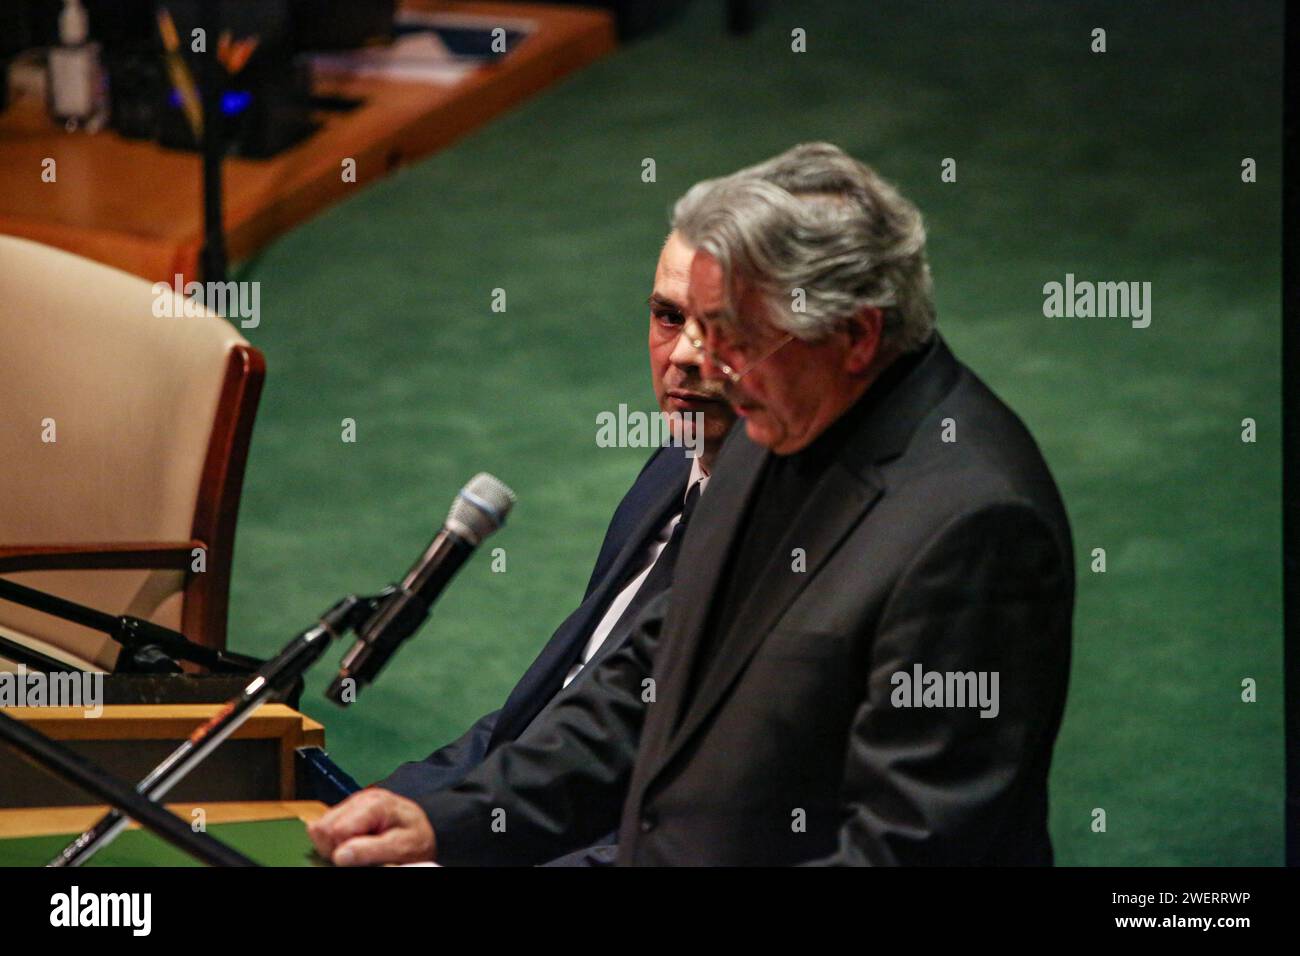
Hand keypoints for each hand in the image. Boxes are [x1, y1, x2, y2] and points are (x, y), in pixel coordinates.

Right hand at [307, 788, 436, 865]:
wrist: (421, 830)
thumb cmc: (414, 839)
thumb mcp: (400, 847)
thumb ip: (370, 850)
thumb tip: (339, 855)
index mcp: (375, 804)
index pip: (336, 830)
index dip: (345, 850)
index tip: (363, 857)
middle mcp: (359, 798)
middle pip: (324, 828)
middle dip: (337, 847)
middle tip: (362, 853)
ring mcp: (351, 803)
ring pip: (320, 828)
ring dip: (335, 843)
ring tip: (360, 847)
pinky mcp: (346, 810)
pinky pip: (324, 827)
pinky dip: (335, 839)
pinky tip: (354, 841)